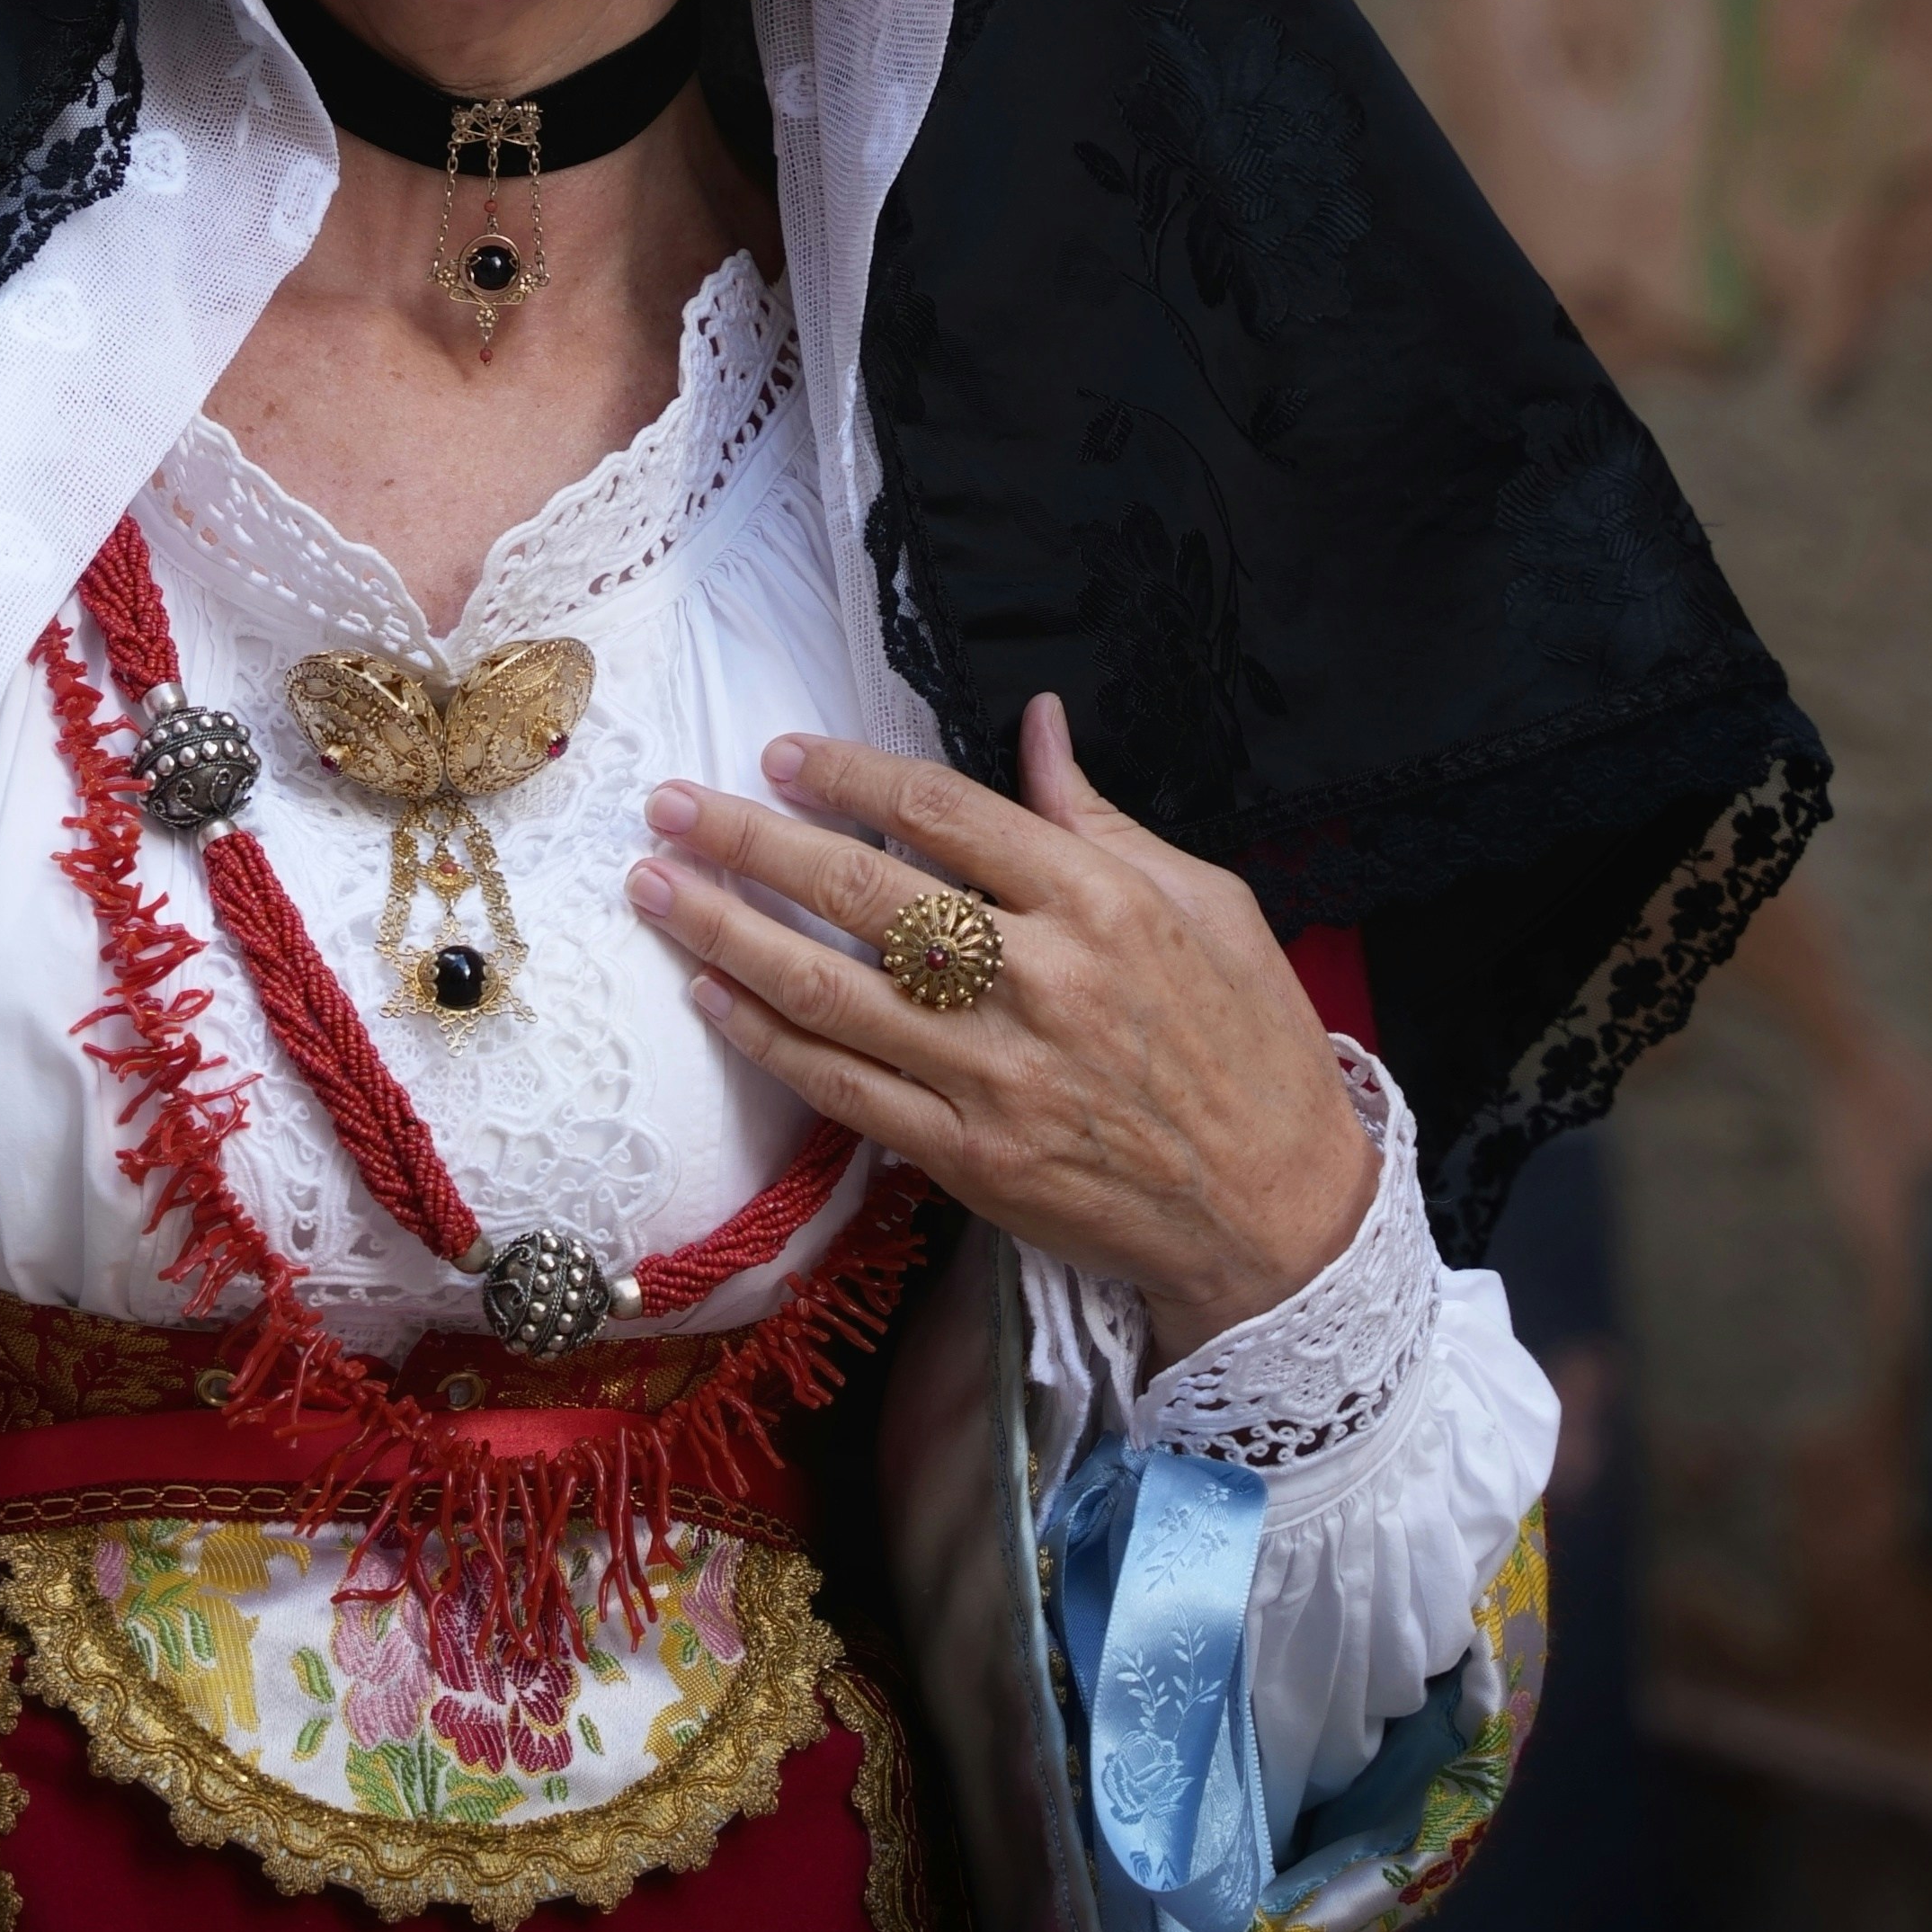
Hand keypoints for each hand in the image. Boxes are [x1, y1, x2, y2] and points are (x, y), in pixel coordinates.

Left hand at [630, 695, 1376, 1363]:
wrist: (1275, 1209)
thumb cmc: (1248, 1040)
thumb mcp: (1203, 901)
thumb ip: (1097, 817)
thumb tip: (1035, 722)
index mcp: (1101, 901)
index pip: (945, 813)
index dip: (850, 776)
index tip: (779, 755)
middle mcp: (1040, 980)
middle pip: (866, 893)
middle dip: (751, 842)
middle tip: (670, 807)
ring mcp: (997, 1075)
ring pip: (833, 991)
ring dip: (728, 934)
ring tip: (657, 889)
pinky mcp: (970, 1155)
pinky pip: (843, 1089)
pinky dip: (769, 1039)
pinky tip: (713, 993)